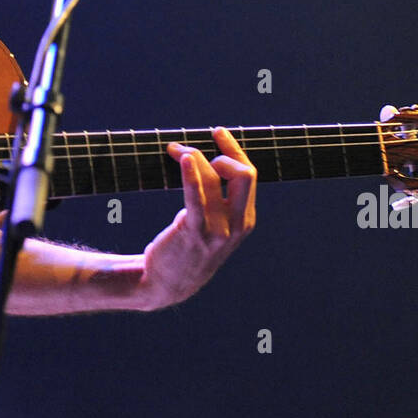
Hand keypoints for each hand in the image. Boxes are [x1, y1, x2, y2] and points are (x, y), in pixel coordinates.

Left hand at [139, 126, 256, 308]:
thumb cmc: (187, 247)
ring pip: (215, 180)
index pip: (249, 175)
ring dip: (194, 158)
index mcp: (245, 220)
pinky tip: (183, 158)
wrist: (167, 285)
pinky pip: (195, 198)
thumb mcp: (214, 225)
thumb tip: (212, 160)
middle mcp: (236, 225)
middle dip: (226, 152)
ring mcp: (217, 231)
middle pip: (244, 175)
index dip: (234, 150)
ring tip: (174, 150)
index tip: (217, 133)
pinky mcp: (193, 233)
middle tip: (200, 146)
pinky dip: (191, 175)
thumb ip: (220, 201)